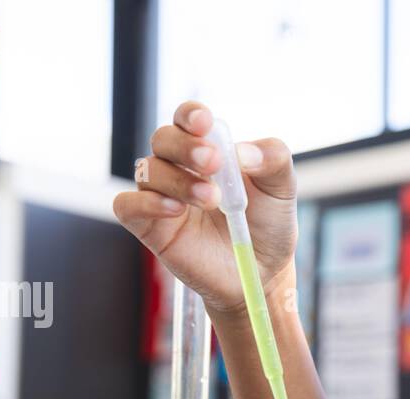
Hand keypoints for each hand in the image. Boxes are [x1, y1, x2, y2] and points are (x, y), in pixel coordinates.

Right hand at [112, 101, 297, 315]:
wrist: (261, 272)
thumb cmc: (267, 225)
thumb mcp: (282, 189)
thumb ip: (273, 161)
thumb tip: (244, 152)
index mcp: (207, 148)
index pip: (187, 119)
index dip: (191, 115)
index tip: (205, 123)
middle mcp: (179, 167)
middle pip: (163, 139)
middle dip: (185, 146)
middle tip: (213, 163)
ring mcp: (161, 195)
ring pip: (147, 170)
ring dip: (178, 180)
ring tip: (211, 200)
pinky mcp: (150, 227)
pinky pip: (127, 205)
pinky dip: (146, 203)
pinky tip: (175, 209)